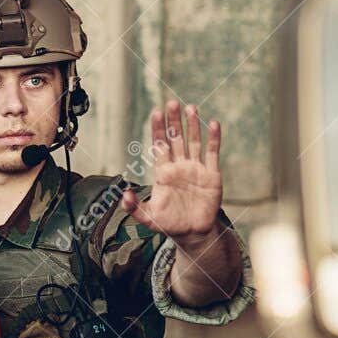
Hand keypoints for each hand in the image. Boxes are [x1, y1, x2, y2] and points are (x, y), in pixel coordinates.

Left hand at [124, 100, 224, 246]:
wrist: (193, 234)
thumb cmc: (170, 225)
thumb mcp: (149, 218)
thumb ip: (134, 208)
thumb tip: (123, 195)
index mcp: (164, 172)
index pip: (160, 145)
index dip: (158, 129)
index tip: (156, 113)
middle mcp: (180, 166)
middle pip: (176, 138)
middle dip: (174, 121)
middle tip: (172, 103)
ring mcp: (196, 169)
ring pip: (194, 142)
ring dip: (193, 125)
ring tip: (191, 108)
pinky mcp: (212, 175)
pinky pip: (212, 153)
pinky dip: (214, 139)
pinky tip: (213, 124)